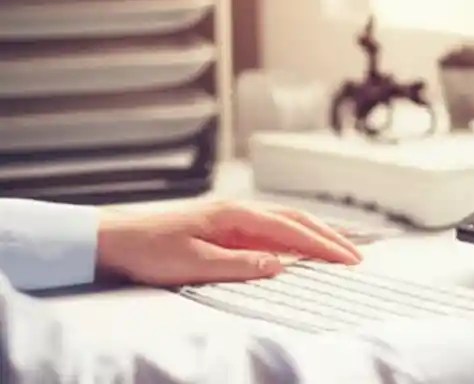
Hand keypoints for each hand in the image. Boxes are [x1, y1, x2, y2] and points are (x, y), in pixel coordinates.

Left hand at [96, 200, 361, 285]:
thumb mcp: (193, 263)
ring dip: (316, 234)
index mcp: (235, 215)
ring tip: (342, 248)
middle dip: (329, 237)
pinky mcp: (228, 225)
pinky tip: (303, 247)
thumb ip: (239, 264)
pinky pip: (272, 228)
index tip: (348, 259)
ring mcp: (235, 216)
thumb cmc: (150, 250)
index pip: (290, 229)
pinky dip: (296, 236)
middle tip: (356, 257)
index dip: (322, 245)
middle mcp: (240, 210)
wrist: (116, 237)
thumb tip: (280, 264)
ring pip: (287, 220)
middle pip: (296, 219)